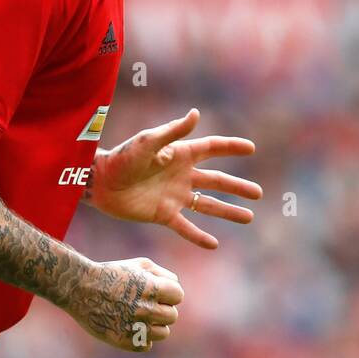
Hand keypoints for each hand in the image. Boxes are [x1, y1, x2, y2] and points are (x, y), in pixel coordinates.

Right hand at [66, 257, 183, 352]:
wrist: (81, 288)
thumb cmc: (112, 273)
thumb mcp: (139, 265)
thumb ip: (162, 274)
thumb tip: (176, 285)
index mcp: (152, 288)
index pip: (178, 296)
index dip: (169, 293)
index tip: (156, 291)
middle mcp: (146, 309)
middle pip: (172, 316)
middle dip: (162, 309)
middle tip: (145, 304)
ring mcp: (136, 327)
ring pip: (163, 333)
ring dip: (154, 325)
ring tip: (137, 315)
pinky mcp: (125, 341)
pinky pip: (147, 345)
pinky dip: (141, 338)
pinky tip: (128, 325)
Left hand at [90, 108, 261, 248]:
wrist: (100, 183)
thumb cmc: (122, 157)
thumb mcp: (148, 141)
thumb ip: (173, 132)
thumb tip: (196, 113)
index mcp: (181, 154)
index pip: (212, 149)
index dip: (232, 148)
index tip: (252, 148)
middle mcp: (182, 176)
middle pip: (217, 181)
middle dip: (238, 187)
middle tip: (258, 194)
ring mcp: (175, 196)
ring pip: (208, 205)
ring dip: (228, 212)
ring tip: (248, 217)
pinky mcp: (164, 215)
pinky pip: (186, 227)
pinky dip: (199, 236)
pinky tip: (214, 244)